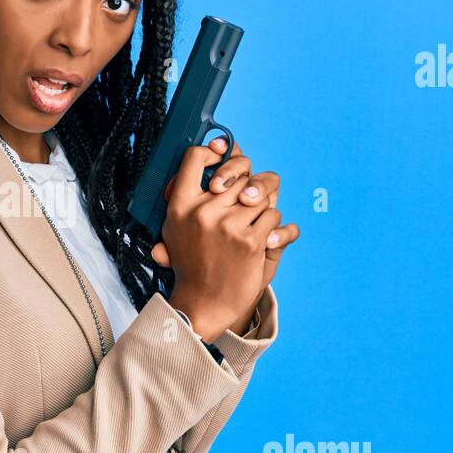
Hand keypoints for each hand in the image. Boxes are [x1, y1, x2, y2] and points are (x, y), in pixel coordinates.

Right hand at [156, 137, 298, 340]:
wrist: (205, 304)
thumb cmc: (194, 264)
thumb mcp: (178, 229)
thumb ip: (194, 195)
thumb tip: (221, 149)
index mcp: (179, 206)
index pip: (194, 157)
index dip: (215, 149)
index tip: (225, 150)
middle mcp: (202, 213)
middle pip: (239, 174)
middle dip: (250, 185)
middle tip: (247, 201)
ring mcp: (227, 226)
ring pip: (260, 196)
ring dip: (263, 209)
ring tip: (252, 226)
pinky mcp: (250, 242)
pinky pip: (273, 217)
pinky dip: (274, 228)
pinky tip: (263, 240)